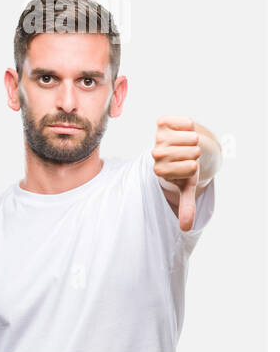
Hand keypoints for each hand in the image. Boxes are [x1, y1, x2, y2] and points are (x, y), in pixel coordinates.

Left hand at [152, 116, 200, 231]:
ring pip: (192, 137)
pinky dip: (190, 126)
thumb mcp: (187, 185)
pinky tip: (183, 131)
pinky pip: (187, 122)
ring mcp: (157, 137)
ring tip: (186, 144)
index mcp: (159, 171)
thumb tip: (186, 229)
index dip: (196, 166)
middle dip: (197, 153)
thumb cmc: (186, 166)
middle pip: (193, 152)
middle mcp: (155, 154)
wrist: (182, 146)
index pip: (191, 167)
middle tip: (188, 154)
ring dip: (195, 140)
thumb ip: (186, 206)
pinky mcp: (161, 122)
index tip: (188, 167)